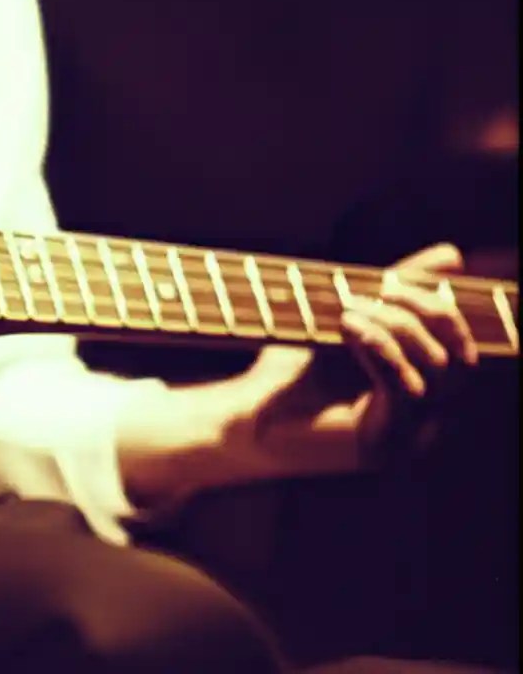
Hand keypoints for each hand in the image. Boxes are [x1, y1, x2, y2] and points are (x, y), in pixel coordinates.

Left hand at [241, 243, 478, 473]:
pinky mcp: (380, 445)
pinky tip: (350, 329)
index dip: (438, 306)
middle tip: (377, 291)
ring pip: (438, 373)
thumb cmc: (289, 372)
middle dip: (421, 315)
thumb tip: (453, 254)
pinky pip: (404, 391)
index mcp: (423, 394)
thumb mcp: (349, 323)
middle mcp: (424, 423)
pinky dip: (381, 350)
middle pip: (461, 360)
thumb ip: (394, 294)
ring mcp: (406, 438)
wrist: (238, 418)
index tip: (391, 281)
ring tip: (350, 311)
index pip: (462, 346)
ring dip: (395, 328)